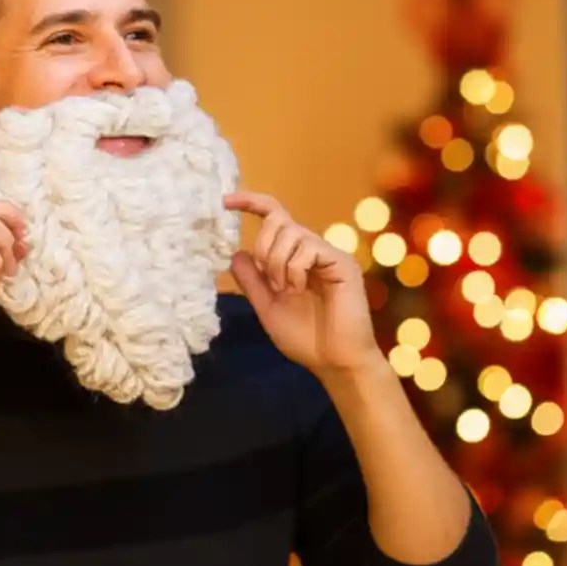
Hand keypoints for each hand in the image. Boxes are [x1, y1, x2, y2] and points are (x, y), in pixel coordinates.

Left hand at [225, 191, 381, 378]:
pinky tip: (299, 289)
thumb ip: (252, 281)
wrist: (335, 362)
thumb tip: (235, 253)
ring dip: (277, 262)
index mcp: (295, 257)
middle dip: (263, 246)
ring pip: (291, 232)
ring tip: (286, 290)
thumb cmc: (306, 338)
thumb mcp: (268, 307)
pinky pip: (308, 247)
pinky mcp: (341, 262)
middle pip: (278, 220)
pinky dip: (294, 269)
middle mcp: (313, 250)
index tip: (225, 203)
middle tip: (270, 280)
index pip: (274, 217)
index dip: (250, 203)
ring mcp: (328, 254)